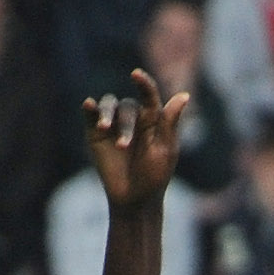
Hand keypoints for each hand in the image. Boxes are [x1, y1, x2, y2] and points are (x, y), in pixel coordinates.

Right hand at [82, 69, 189, 210]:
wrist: (133, 200)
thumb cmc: (154, 177)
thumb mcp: (165, 151)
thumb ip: (169, 123)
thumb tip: (185, 95)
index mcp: (152, 119)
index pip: (148, 94)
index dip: (143, 82)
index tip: (135, 74)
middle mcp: (133, 118)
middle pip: (127, 106)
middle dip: (125, 124)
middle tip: (124, 146)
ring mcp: (113, 124)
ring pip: (109, 105)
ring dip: (106, 114)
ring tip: (104, 128)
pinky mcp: (95, 133)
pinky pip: (91, 114)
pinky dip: (90, 108)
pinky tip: (89, 105)